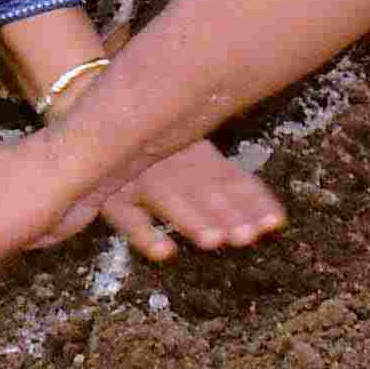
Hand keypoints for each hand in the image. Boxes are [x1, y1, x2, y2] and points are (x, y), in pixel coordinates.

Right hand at [94, 135, 282, 266]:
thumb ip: (230, 186)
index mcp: (198, 156)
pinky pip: (128, 218)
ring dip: (192, 220)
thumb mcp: (193, 155)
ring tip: (214, 240)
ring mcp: (141, 180)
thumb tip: (277, 220)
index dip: (254, 200)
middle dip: (227, 214)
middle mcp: (173, 167)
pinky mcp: (111, 198)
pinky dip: (145, 235)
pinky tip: (165, 253)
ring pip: (170, 200)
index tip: (276, 222)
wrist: (92, 114)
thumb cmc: (153, 146)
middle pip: (205, 192)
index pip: (232, 180)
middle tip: (247, 236)